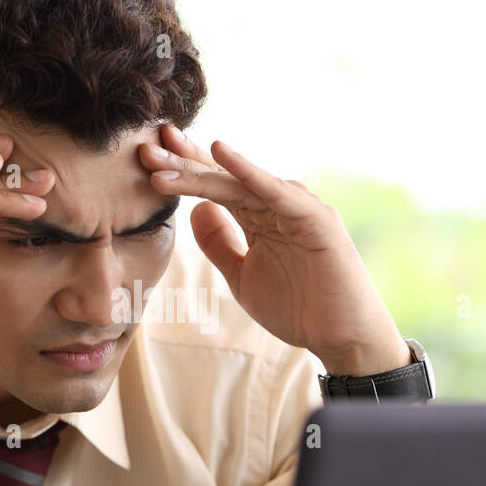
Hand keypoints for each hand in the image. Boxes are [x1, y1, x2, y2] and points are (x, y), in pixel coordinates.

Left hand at [139, 125, 410, 374]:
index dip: (181, 172)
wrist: (341, 337)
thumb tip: (194, 209)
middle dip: (183, 163)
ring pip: (240, 182)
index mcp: (258, 216)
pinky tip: (221, 153)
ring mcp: (297, 207)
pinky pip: (275, 191)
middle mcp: (277, 204)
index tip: (145, 159)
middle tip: (144, 148)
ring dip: (201, 169)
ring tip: (164, 157)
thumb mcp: (242, 277)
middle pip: (222, 178)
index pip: (214, 187)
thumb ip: (219, 244)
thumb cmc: (298, 308)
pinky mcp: (315, 218)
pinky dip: (248, 172)